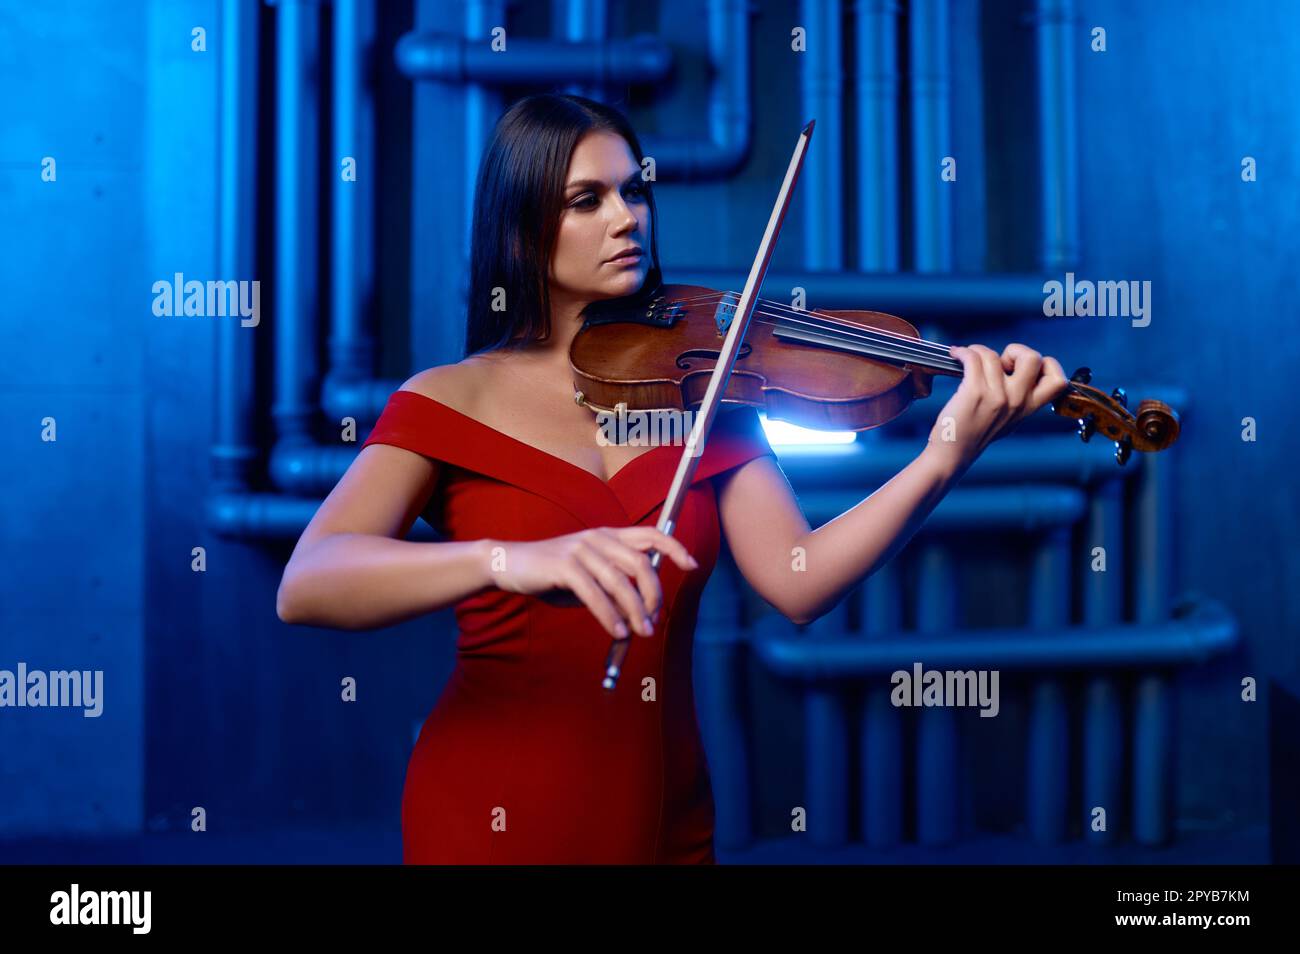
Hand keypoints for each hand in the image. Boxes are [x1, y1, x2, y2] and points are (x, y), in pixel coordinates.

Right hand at [487, 527, 698, 639]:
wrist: (509, 564)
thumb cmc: (552, 574)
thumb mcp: (587, 576)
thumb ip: (613, 587)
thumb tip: (639, 613)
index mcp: (607, 535)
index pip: (651, 534)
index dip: (675, 547)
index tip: (692, 565)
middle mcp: (598, 537)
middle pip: (641, 563)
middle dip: (653, 595)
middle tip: (654, 620)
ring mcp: (581, 549)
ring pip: (620, 582)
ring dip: (635, 611)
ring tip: (641, 633)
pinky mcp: (564, 566)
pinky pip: (595, 594)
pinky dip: (609, 615)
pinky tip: (617, 631)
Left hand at [923, 343, 1068, 476]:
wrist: (954, 452)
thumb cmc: (977, 433)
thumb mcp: (1010, 419)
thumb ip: (1019, 398)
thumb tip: (1014, 367)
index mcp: (1029, 407)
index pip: (1059, 381)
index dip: (1047, 364)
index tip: (1024, 367)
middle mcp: (1017, 401)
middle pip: (1033, 358)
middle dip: (1017, 350)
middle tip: (1000, 362)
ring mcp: (997, 397)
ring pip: (994, 355)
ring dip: (979, 349)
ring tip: (969, 356)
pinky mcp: (974, 393)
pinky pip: (973, 358)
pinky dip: (963, 352)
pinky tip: (957, 355)